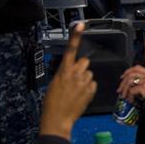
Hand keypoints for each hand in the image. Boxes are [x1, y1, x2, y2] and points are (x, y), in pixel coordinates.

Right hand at [40, 24, 96, 138]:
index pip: (70, 49)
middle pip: (84, 62)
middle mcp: (75, 73)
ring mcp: (84, 82)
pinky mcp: (91, 90)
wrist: (57, 119)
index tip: (81, 24)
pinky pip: (92, 84)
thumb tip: (71, 70)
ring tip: (75, 91)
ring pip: (89, 74)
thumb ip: (64, 73)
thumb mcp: (54, 84)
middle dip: (81, 68)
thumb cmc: (52, 103)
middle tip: (73, 79)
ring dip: (84, 79)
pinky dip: (88, 89)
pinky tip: (80, 96)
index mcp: (63, 70)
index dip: (76, 36)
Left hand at [118, 65, 144, 100]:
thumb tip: (133, 86)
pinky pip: (132, 90)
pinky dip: (129, 96)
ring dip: (124, 89)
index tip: (123, 77)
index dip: (128, 71)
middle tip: (119, 89)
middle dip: (123, 82)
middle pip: (131, 73)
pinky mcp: (144, 87)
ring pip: (130, 81)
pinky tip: (131, 100)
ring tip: (123, 96)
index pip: (137, 67)